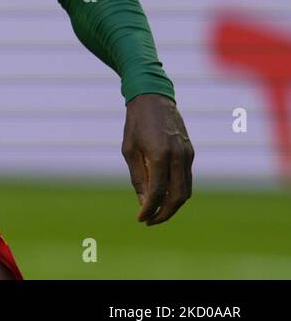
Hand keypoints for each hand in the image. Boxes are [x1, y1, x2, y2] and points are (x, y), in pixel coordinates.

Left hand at [122, 93, 193, 224]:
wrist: (154, 99)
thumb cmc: (136, 124)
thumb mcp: (129, 150)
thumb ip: (138, 177)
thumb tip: (144, 202)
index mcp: (160, 155)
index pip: (157, 192)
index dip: (149, 209)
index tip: (140, 219)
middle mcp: (178, 157)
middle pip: (177, 197)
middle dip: (165, 213)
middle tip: (150, 221)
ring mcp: (187, 155)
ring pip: (186, 190)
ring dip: (173, 206)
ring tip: (156, 213)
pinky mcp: (190, 153)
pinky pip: (186, 179)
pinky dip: (177, 192)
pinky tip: (164, 196)